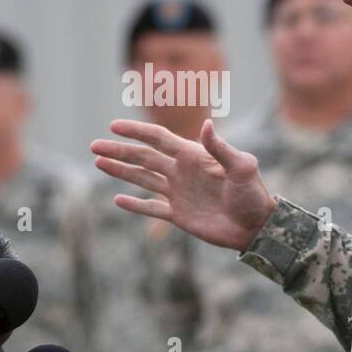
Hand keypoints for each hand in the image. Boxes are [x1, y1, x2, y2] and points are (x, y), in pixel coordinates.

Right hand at [90, 118, 277, 251]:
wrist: (257, 227)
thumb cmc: (253, 194)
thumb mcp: (241, 167)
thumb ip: (221, 148)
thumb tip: (206, 124)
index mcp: (193, 156)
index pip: (158, 139)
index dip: (136, 132)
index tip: (114, 126)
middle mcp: (181, 171)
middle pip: (143, 157)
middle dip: (119, 150)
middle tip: (94, 146)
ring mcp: (178, 193)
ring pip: (142, 179)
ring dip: (121, 171)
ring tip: (98, 162)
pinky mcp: (179, 215)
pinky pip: (151, 208)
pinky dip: (135, 205)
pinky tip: (117, 200)